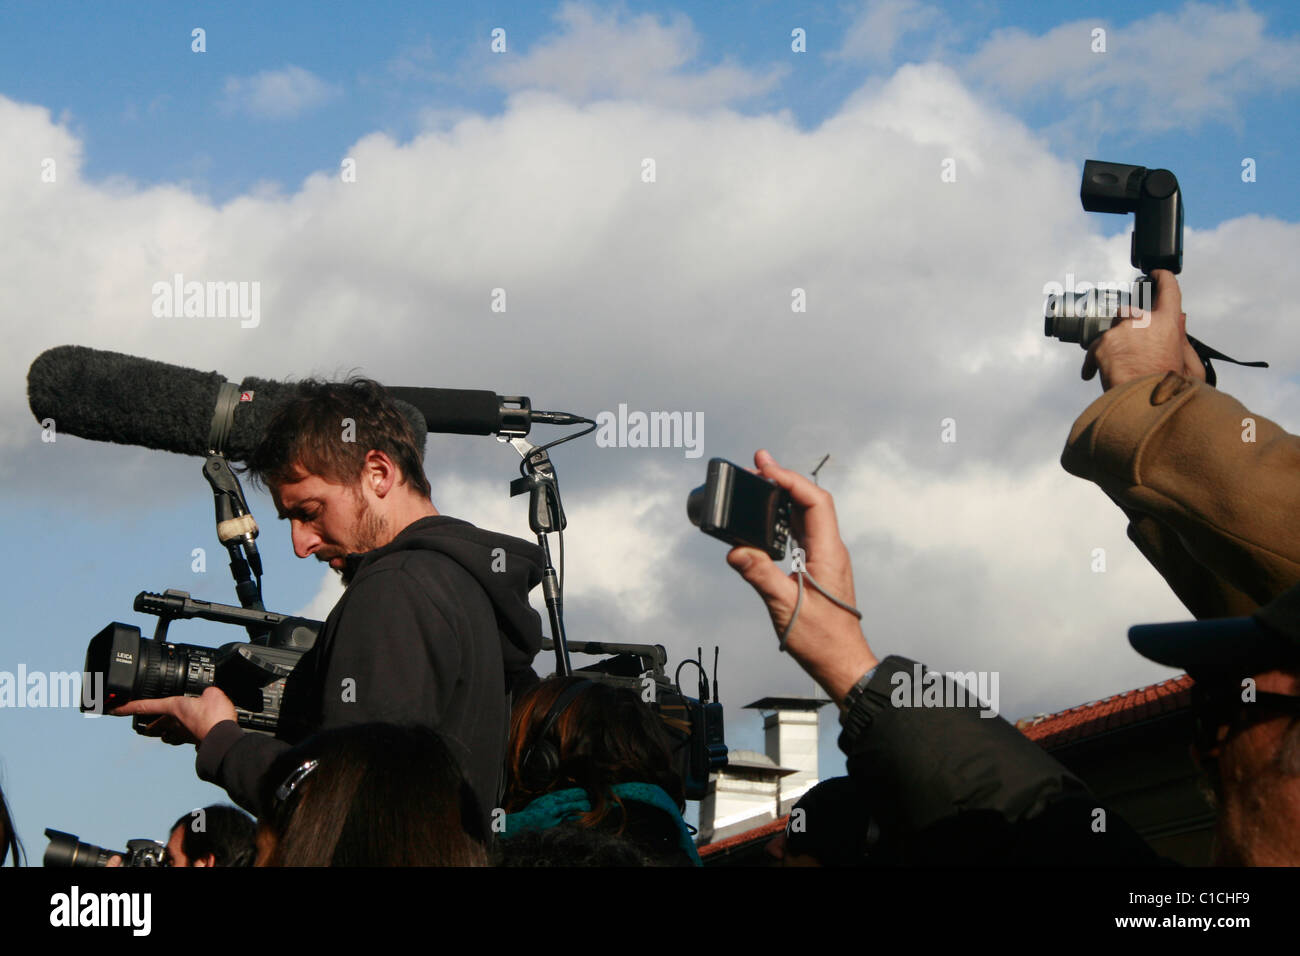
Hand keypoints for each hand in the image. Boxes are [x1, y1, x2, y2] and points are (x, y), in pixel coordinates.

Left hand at [110, 687, 236, 745]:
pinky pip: (182, 739)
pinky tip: (189, 733)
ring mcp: (182, 734)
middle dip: (146, 726)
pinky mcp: (193, 741)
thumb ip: (206, 691)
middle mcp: (173, 723)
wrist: (224, 738)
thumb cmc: (215, 717)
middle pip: (152, 726)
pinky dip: (183, 735)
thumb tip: (207, 694)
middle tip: (143, 726)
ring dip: (163, 732)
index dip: (126, 707)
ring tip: (163, 730)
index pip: (143, 706)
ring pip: (165, 735)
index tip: (111, 709)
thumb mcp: (212, 693)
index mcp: (172, 707)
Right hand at [725, 450, 877, 703]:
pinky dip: (786, 519)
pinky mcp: (819, 569)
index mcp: (828, 553)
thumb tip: (737, 551)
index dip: (790, 480)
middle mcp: (830, 551)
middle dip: (786, 480)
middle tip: (760, 464)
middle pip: (812, 502)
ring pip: (808, 516)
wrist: (842, 663)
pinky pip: (804, 533)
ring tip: (762, 483)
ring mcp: (826, 559)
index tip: (766, 468)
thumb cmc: (823, 641)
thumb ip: (760, 575)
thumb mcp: (786, 607)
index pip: (815, 502)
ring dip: (786, 497)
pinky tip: (770, 520)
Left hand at [1081, 270, 1205, 390]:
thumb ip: (1183, 339)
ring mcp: (1119, 332)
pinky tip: (1095, 374)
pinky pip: (1094, 347)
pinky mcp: (1100, 345)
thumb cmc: (1170, 391)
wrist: (1142, 407)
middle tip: (1132, 347)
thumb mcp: (1190, 366)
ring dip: (1114, 343)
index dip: (1162, 279)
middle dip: (1130, 325)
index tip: (1156, 274)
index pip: (1168, 290)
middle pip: (1131, 311)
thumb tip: (1181, 318)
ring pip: (1112, 329)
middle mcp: (1142, 321)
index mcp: (1167, 323)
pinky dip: (1094, 360)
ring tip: (1119, 365)